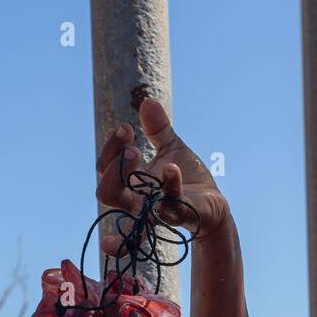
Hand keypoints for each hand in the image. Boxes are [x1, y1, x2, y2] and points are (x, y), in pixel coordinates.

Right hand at [95, 98, 229, 252]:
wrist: (211, 202)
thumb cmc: (186, 178)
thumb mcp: (171, 147)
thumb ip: (159, 129)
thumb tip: (148, 102)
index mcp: (130, 182)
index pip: (105, 168)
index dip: (111, 147)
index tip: (127, 128)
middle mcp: (137, 201)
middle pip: (106, 192)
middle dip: (113, 166)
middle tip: (132, 147)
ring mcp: (156, 211)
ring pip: (130, 208)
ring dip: (127, 178)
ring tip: (137, 152)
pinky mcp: (180, 215)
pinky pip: (170, 206)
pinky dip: (170, 185)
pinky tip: (172, 168)